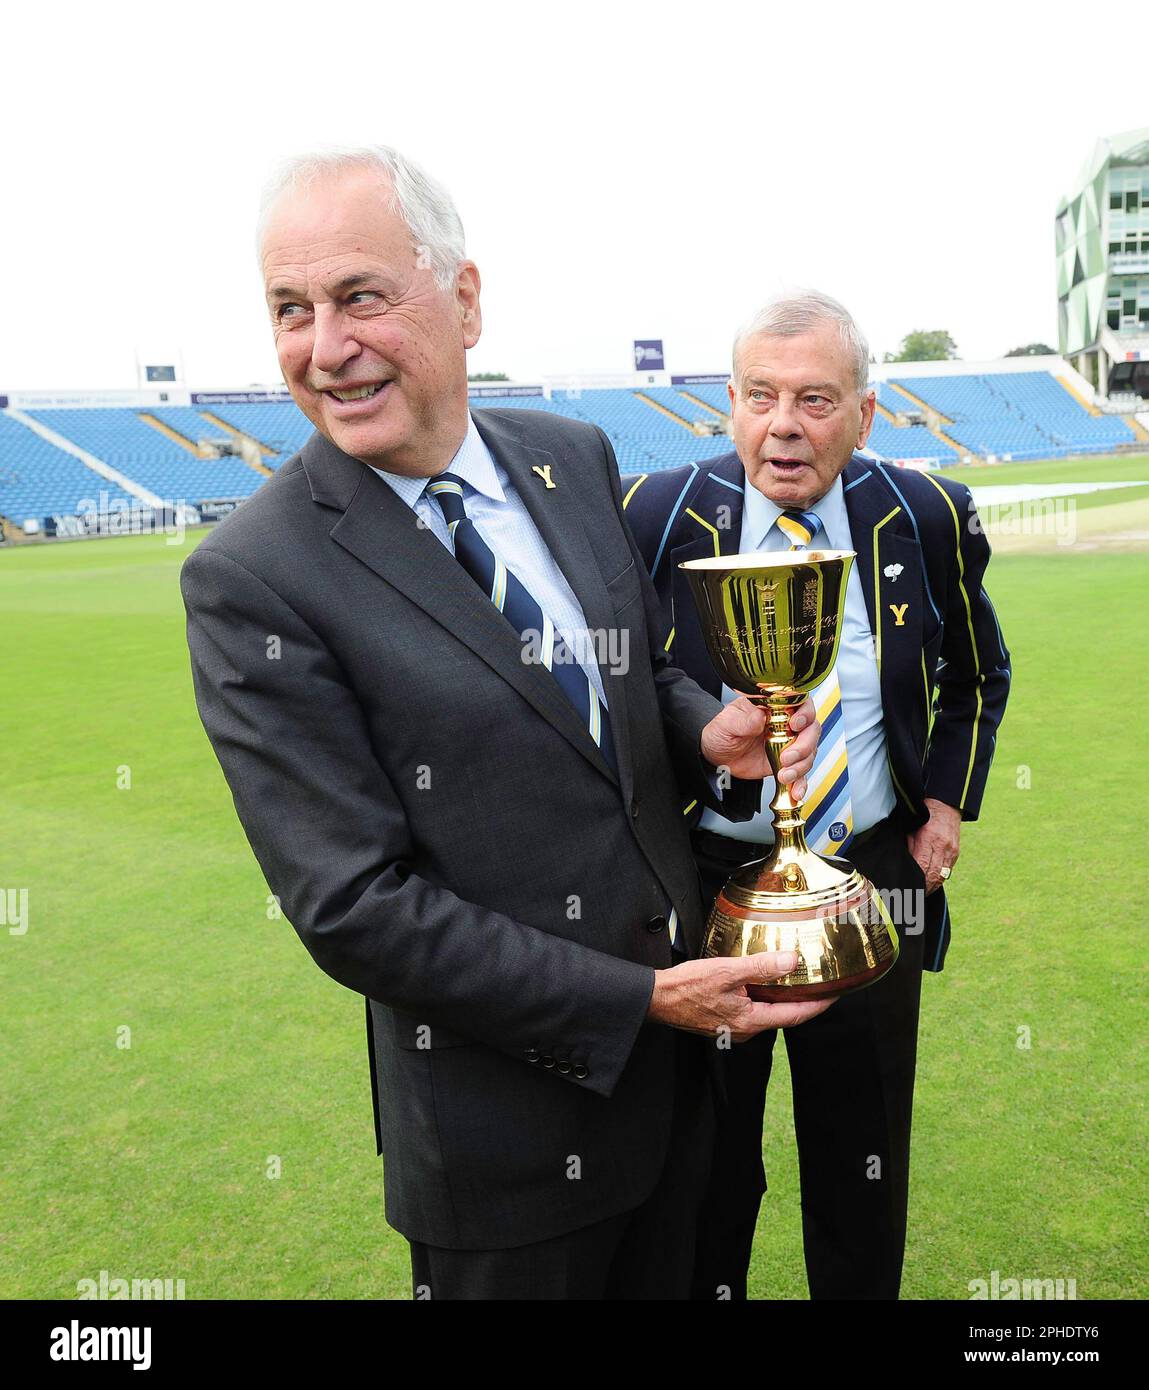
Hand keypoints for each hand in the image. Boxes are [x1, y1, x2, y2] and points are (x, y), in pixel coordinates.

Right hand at [647, 953, 834, 1040]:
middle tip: (818, 980)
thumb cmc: (687, 987)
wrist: (657, 999)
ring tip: (792, 975)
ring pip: (767, 1011)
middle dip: (802, 998)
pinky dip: (762, 995)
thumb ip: (761, 968)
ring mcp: (734, 1027)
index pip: (796, 1015)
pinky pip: (752, 1008)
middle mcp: (746, 1030)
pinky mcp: (724, 1020)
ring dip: (781, 996)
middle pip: (784, 1015)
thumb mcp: (727, 971)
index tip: (837, 993)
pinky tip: (760, 978)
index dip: (820, 1004)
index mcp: (751, 1021)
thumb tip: (792, 962)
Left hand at [700, 695, 818, 798]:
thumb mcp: (727, 723)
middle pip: (811, 729)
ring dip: (801, 766)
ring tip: (783, 775)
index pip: (799, 702)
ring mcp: (788, 744)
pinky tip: (796, 791)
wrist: (717, 756)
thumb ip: (744, 720)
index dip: (804, 713)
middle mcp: (786, 724)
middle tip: (787, 757)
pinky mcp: (787, 763)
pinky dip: (801, 783)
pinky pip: (801, 772)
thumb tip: (760, 716)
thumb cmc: (722, 732)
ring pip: (809, 752)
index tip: (795, 725)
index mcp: (773, 707)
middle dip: (804, 745)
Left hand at [907, 797, 960, 893]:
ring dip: (932, 886)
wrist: (946, 805)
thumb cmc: (924, 815)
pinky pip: (948, 871)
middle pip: (934, 874)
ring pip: (942, 875)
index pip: (922, 865)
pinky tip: (931, 884)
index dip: (916, 880)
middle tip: (913, 897)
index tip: (908, 888)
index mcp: (929, 838)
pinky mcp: (956, 852)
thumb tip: (905, 864)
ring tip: (922, 894)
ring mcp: (951, 850)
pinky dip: (939, 879)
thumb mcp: (912, 827)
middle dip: (924, 888)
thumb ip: (909, 846)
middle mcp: (942, 846)